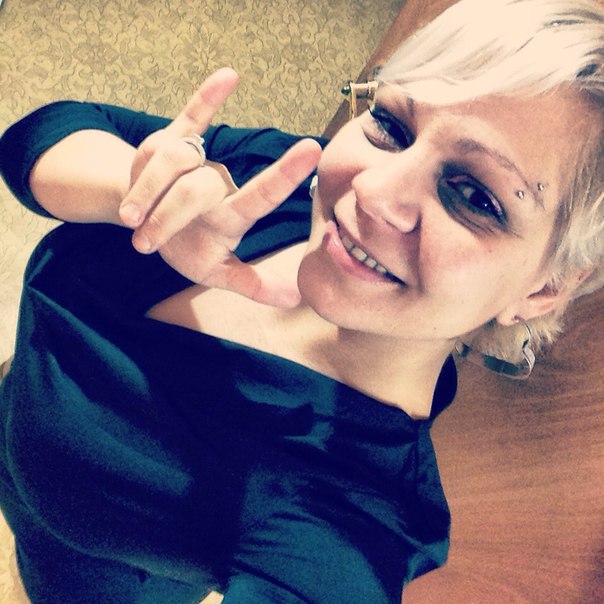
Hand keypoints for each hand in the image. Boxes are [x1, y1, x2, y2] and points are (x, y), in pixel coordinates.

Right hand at [119, 68, 321, 306]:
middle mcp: (215, 186)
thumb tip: (295, 300)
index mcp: (230, 218)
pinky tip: (231, 75)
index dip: (283, 176)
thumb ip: (250, 285)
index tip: (312, 149)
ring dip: (146, 188)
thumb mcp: (215, 274)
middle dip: (166, 216)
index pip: (259, 197)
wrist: (147, 224)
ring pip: (174, 158)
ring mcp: (193, 162)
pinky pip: (189, 115)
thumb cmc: (188, 250)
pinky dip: (207, 97)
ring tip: (129, 219)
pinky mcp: (170, 141)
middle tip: (143, 243)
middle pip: (196, 189)